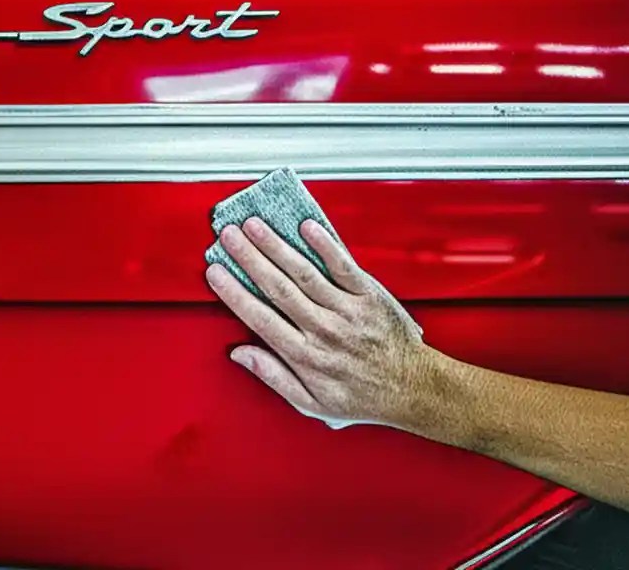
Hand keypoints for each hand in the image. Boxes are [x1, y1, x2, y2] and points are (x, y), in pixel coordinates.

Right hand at [206, 218, 441, 428]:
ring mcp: (348, 310)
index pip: (260, 318)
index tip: (215, 273)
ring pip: (305, 272)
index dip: (234, 293)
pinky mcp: (369, 296)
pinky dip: (325, 246)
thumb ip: (273, 376)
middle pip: (278, 287)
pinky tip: (307, 228)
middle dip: (249, 258)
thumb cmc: (362, 396)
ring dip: (277, 246)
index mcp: (306, 355)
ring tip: (255, 226)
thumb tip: (240, 354)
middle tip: (229, 236)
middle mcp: (324, 330)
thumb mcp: (311, 403)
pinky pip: (344, 267)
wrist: (413, 389)